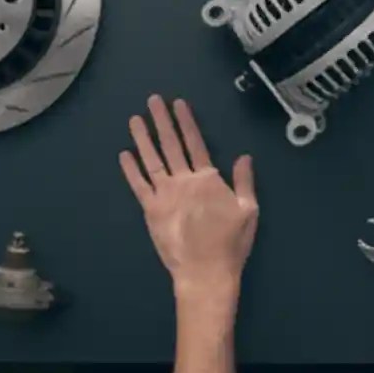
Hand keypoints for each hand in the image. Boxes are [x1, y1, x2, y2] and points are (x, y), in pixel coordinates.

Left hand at [120, 95, 258, 302]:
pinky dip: (131, 169)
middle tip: (152, 101)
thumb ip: (245, 182)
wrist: (205, 271)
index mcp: (208, 179)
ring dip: (143, 138)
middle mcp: (184, 181)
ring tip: (134, 120)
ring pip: (151, 160)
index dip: (186, 122)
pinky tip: (124, 154)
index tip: (177, 104)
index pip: (195, 142)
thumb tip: (244, 156)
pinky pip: (138, 186)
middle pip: (171, 145)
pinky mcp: (151, 210)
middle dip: (161, 121)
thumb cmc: (230, 243)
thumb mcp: (249, 210)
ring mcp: (165, 195)